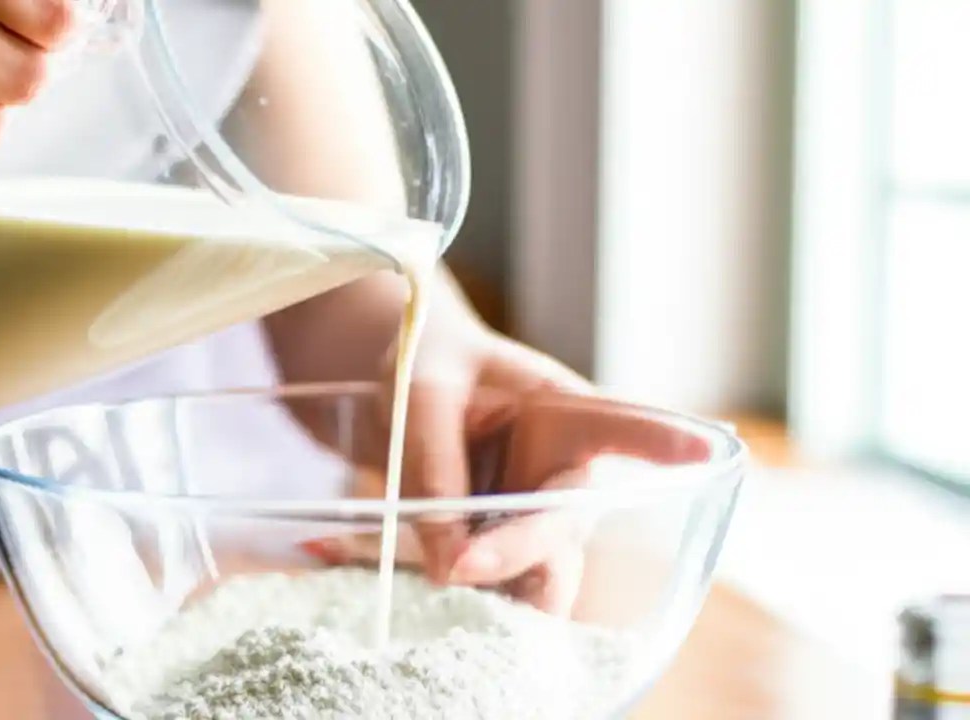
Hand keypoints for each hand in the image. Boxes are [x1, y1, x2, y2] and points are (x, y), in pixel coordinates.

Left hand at [300, 297, 710, 615]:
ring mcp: (538, 519)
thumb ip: (436, 467)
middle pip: (567, 522)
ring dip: (507, 594)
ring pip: (544, 574)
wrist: (399, 396)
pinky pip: (505, 592)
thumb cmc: (427, 368)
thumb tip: (450, 564)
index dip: (661, 440)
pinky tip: (447, 612)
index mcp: (560, 409)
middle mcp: (563, 471)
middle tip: (459, 567)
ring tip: (453, 594)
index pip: (619, 424)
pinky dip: (477, 606)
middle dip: (523, 549)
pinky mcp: (507, 553)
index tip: (708, 450)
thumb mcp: (421, 396)